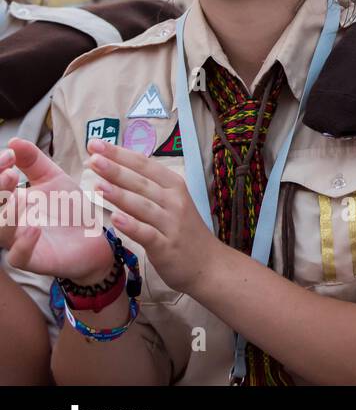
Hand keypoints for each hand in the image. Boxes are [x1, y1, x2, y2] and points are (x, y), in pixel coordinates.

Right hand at [0, 140, 114, 283]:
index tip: (10, 156)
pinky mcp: (32, 260)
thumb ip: (33, 161)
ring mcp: (17, 242)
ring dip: (6, 215)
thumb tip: (14, 142)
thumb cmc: (67, 207)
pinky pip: (18, 256)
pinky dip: (23, 242)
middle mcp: (7, 222)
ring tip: (22, 199)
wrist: (94, 237)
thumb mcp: (53, 178)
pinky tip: (33, 227)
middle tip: (10, 174)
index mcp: (8, 201)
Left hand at [83, 138, 220, 295]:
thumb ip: (151, 188)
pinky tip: (115, 219)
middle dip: (116, 169)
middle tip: (93, 157)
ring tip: (97, 184)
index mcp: (174, 186)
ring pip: (142, 206)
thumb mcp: (174, 203)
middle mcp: (174, 201)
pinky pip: (146, 234)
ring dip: (120, 194)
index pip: (145, 165)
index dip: (121, 154)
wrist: (209, 264)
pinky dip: (131, 226)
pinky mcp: (166, 246)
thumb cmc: (185, 231)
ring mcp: (171, 224)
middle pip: (141, 182)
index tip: (96, 144)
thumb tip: (121, 169)